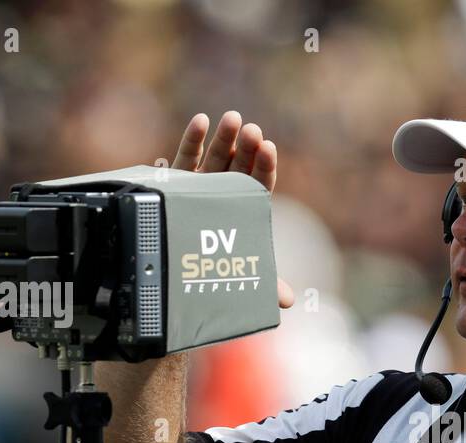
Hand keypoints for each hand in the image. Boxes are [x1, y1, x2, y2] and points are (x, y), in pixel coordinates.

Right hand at [172, 111, 294, 308]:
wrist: (176, 275)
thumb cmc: (213, 272)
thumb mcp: (239, 277)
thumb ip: (264, 283)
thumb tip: (289, 301)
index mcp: (245, 212)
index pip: (259, 186)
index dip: (264, 167)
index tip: (269, 148)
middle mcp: (226, 196)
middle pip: (239, 168)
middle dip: (246, 149)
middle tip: (253, 130)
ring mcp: (203, 187)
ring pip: (216, 159)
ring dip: (224, 138)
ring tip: (233, 118)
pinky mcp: (178, 184)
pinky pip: (186, 159)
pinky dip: (192, 140)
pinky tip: (201, 121)